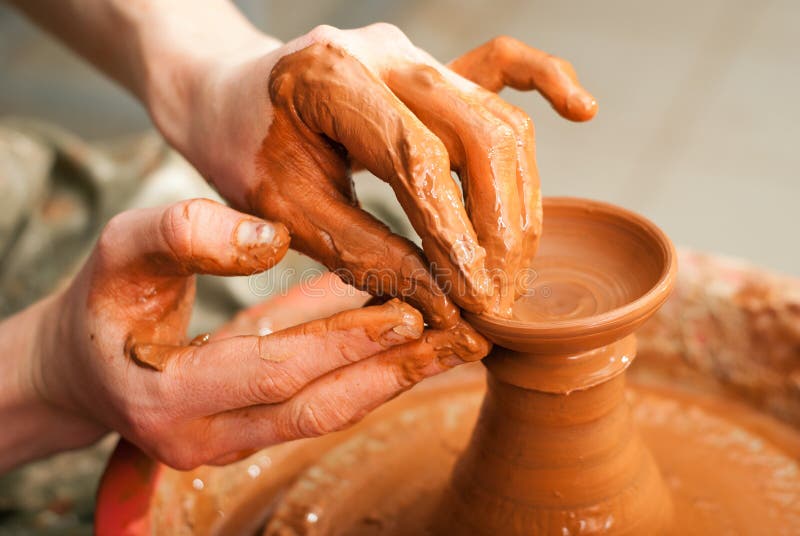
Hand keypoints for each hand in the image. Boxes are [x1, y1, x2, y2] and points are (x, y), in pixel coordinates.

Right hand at [10, 199, 485, 469]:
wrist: (81, 365)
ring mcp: (230, 444)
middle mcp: (203, 438)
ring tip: (457, 346)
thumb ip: (185, 233)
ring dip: (394, 381)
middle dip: (392, 372)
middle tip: (462, 335)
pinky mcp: (252, 434)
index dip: (344, 343)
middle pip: (317, 408)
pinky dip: (368, 376)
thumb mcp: (122, 250)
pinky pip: (319, 406)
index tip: (410, 311)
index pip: (274, 372)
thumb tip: (272, 237)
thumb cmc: (102, 303)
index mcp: (165, 396)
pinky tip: (414, 345)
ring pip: (327, 415)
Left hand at [158, 25, 596, 321]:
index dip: (457, 236)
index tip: (475, 300)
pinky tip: (582, 109)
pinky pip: (499, 65)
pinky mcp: (428, 66)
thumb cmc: (241, 149)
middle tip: (500, 295)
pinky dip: (544, 85)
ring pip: (498, 117)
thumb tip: (444, 307)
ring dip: (520, 197)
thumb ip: (366, 254)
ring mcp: (412, 52)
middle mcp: (383, 51)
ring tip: (514, 266)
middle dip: (501, 224)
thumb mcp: (285, 212)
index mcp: (330, 78)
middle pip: (479, 134)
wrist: (224, 92)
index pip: (419, 159)